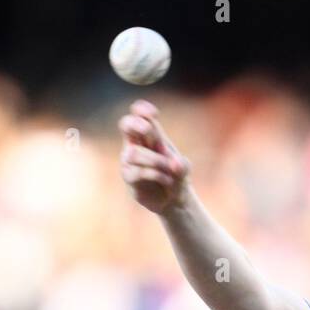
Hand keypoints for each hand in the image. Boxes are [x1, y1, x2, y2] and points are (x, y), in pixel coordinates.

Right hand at [118, 100, 191, 215]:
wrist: (173, 200)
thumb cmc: (177, 176)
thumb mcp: (184, 167)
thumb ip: (182, 164)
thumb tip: (174, 165)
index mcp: (150, 136)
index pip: (139, 116)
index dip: (141, 110)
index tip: (152, 112)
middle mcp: (136, 145)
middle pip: (126, 125)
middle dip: (135, 124)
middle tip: (147, 129)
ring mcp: (129, 161)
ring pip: (134, 153)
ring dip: (155, 161)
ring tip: (171, 170)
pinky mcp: (129, 177)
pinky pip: (137, 172)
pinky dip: (156, 175)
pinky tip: (168, 180)